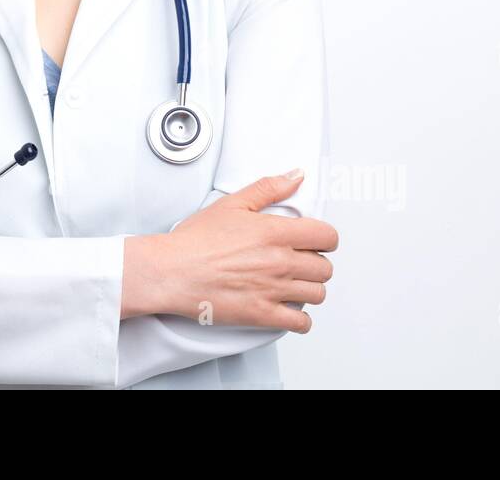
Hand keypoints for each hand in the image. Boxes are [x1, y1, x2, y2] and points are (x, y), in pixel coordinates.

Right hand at [153, 171, 336, 330]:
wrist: (172, 271)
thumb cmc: (195, 240)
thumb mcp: (232, 203)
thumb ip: (269, 188)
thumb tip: (295, 176)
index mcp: (275, 232)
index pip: (327, 236)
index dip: (324, 238)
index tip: (315, 240)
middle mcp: (280, 262)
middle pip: (325, 267)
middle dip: (316, 263)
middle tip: (300, 262)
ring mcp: (273, 290)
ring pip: (317, 294)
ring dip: (309, 289)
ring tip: (294, 284)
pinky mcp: (262, 314)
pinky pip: (301, 322)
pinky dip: (300, 318)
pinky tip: (288, 308)